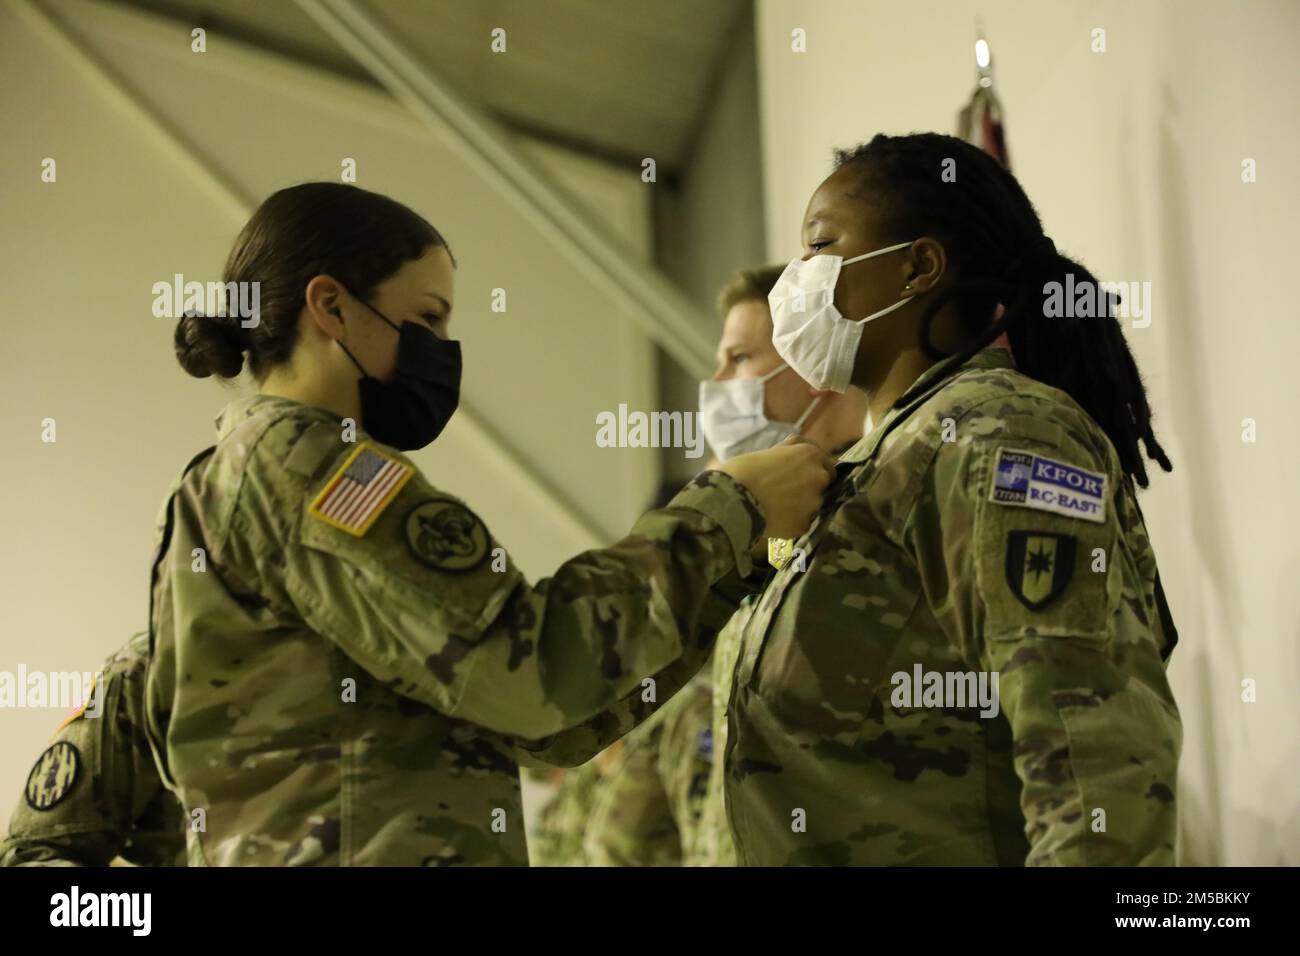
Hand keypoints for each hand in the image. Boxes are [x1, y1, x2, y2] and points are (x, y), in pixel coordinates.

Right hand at [719, 435, 835, 539]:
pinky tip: (772, 520)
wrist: (730, 500)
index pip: (828, 464)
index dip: (814, 472)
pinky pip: (801, 524)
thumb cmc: (742, 471)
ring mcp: (813, 502)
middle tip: (785, 493)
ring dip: (799, 507)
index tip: (801, 477)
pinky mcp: (804, 524)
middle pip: (822, 486)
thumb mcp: (769, 451)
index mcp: (809, 455)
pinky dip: (790, 523)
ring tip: (775, 508)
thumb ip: (791, 452)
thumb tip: (799, 451)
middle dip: (809, 489)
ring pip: (812, 506)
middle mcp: (818, 476)